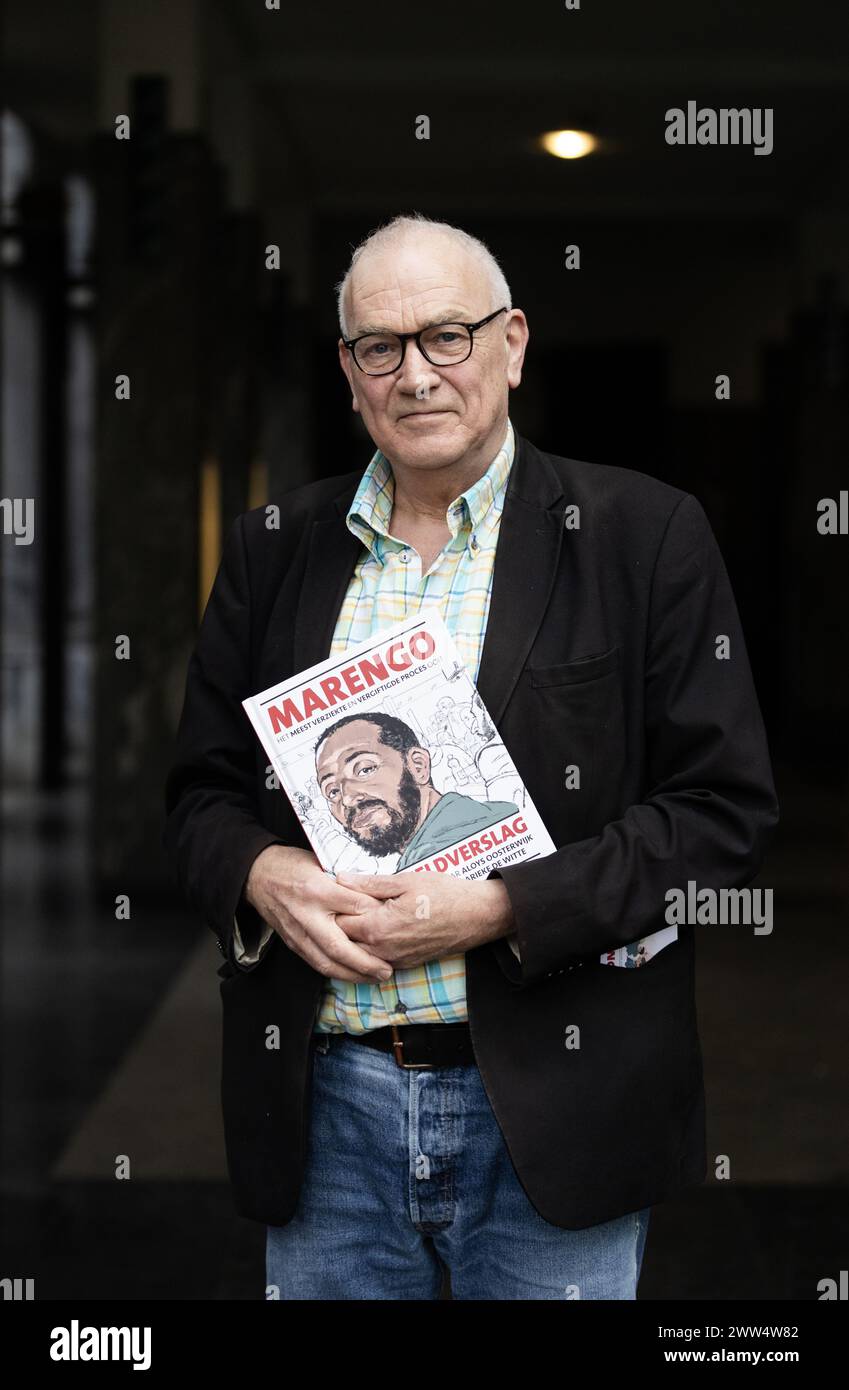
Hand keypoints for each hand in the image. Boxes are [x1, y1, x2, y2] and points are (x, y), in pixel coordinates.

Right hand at [244, 845, 393, 982]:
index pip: (352, 905)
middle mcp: (306, 915)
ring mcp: (297, 933)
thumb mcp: (322, 863)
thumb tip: (378, 901)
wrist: (258, 877)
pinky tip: (353, 975)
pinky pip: (316, 964)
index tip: (395, 924)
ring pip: (326, 963)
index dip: (375, 916)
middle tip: (387, 970)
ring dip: (353, 975)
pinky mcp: (293, 944)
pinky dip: (337, 972)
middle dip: (365, 963)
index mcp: (316, 889)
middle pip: (338, 947)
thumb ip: (349, 883)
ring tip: (375, 977)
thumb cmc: (293, 867)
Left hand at [332, 869, 514, 969]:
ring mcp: (393, 960)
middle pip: (343, 941)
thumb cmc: (444, 894)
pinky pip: (375, 960)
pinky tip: (372, 930)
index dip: (332, 906)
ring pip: (358, 953)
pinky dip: (367, 948)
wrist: (476, 917)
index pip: (338, 922)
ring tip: (353, 916)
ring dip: (352, 937)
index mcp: (378, 927)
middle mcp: (382, 950)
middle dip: (337, 924)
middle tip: (337, 904)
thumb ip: (368, 883)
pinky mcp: (404, 965)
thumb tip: (340, 878)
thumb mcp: (405, 881)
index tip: (330, 893)